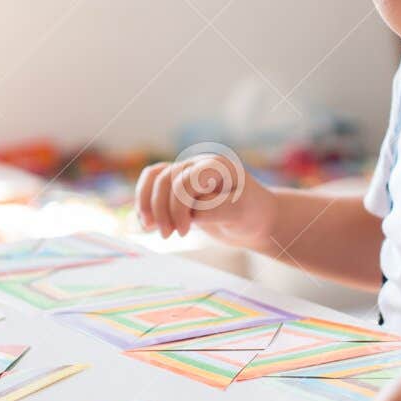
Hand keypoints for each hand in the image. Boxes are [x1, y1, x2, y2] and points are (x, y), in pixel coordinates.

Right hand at [134, 152, 276, 248]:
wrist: (256, 219)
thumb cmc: (252, 214)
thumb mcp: (239, 213)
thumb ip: (213, 210)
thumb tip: (185, 213)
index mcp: (216, 166)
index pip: (185, 181)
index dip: (178, 207)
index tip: (184, 233)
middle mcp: (198, 165)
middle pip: (165, 179)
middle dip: (161, 209)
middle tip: (167, 236)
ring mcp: (187, 173)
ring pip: (154, 178)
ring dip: (146, 203)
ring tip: (147, 228)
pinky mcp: (179, 187)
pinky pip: (152, 184)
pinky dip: (144, 201)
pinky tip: (144, 222)